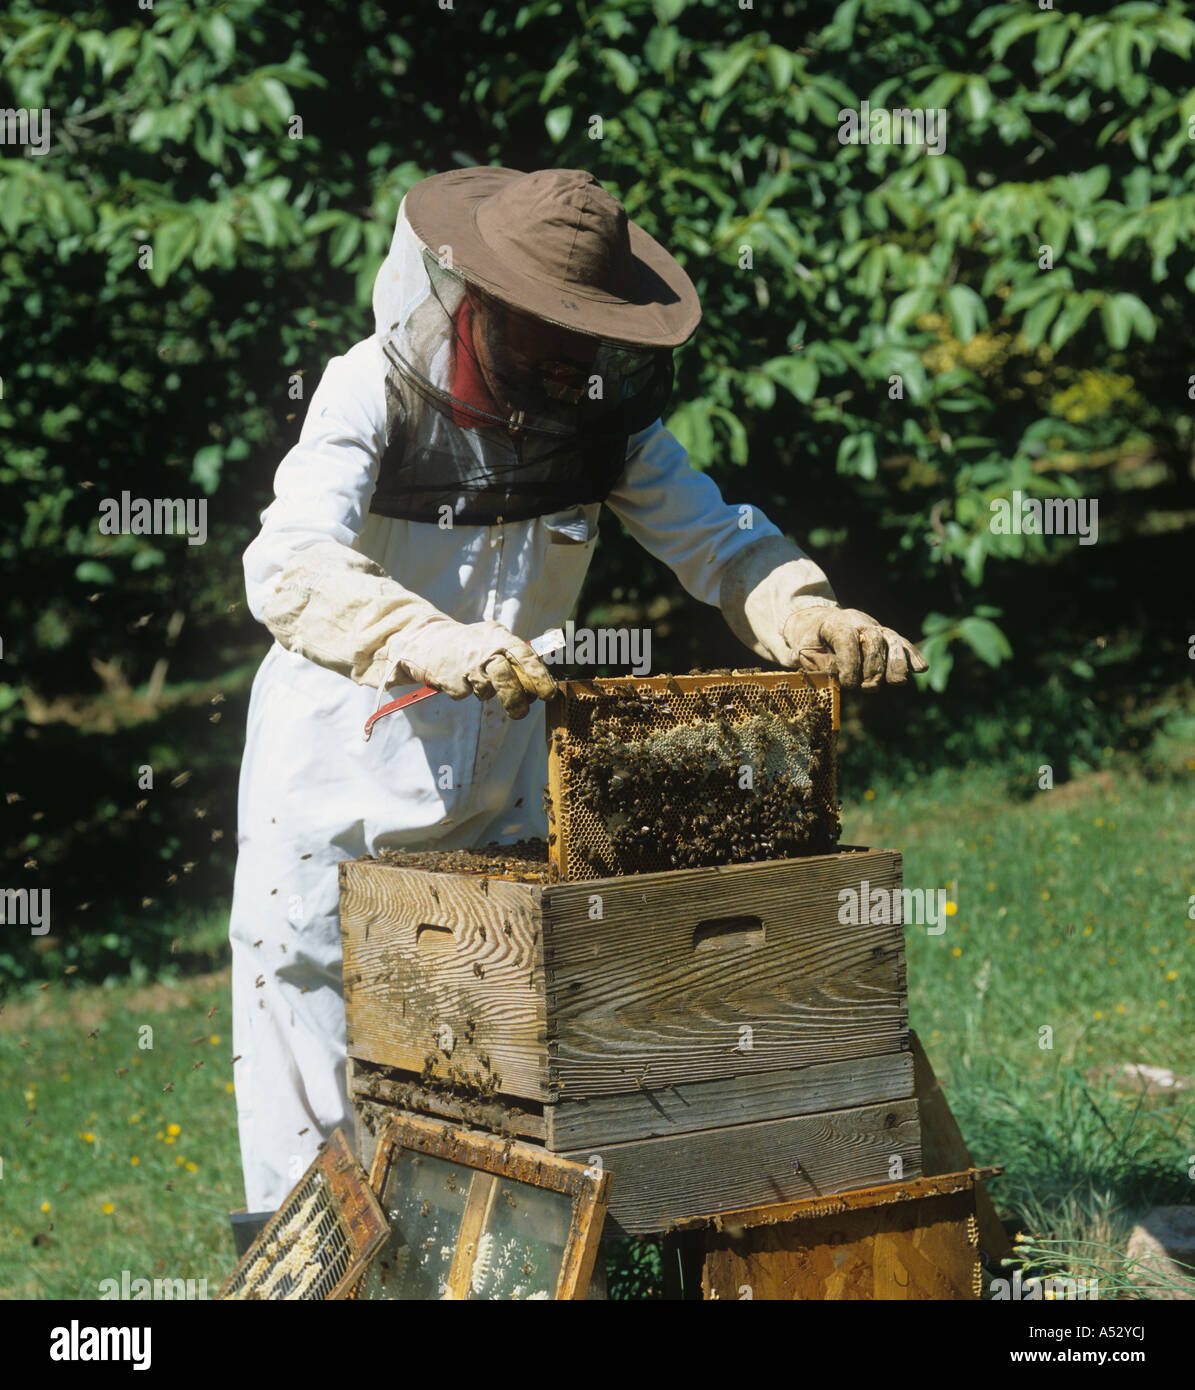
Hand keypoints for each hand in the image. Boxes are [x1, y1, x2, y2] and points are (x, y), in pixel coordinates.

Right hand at [405, 619, 557, 718]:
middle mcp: (484, 650)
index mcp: (499, 638)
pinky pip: (466, 693)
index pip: (525, 657)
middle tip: (522, 712)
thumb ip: (516, 654)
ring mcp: (466, 666)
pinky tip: (460, 678)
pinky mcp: (450, 680)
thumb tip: (542, 677)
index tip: (549, 694)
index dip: (539, 677)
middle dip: (517, 699)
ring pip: (486, 690)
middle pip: (506, 679)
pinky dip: (465, 690)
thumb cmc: (470, 642)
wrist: (428, 640)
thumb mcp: (494, 636)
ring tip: (480, 681)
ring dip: (486, 692)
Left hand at [780, 601, 927, 687]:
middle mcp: (857, 621)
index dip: (849, 662)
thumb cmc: (808, 641)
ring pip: (890, 638)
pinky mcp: (884, 634)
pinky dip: (911, 654)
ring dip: (897, 661)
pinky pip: (900, 642)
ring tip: (898, 682)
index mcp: (833, 623)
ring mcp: (873, 626)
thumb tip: (838, 674)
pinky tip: (921, 668)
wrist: (815, 623)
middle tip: (870, 687)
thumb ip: (818, 663)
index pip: (845, 638)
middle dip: (874, 665)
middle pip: (873, 638)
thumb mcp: (802, 651)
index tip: (848, 684)